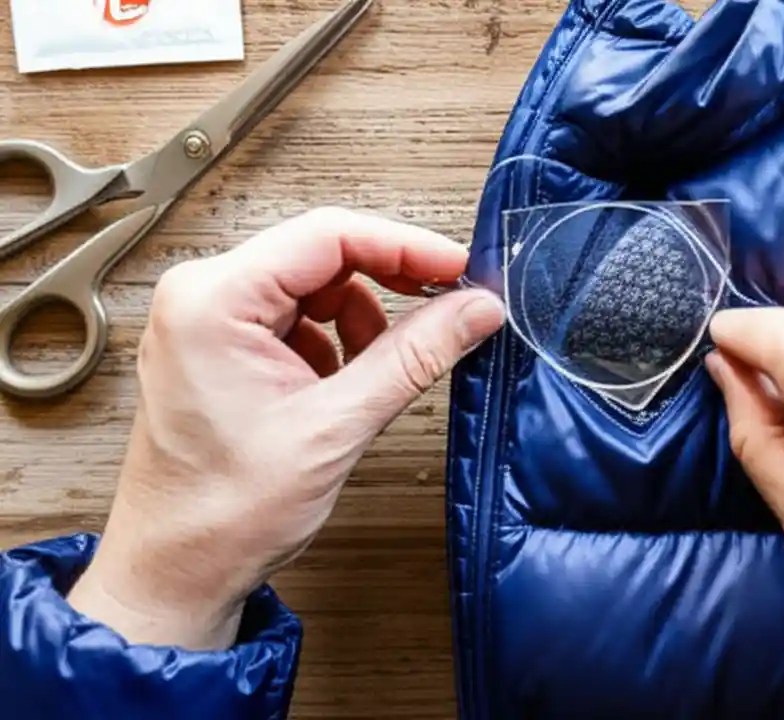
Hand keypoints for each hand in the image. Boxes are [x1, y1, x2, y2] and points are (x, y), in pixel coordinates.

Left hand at [66, 207, 504, 649]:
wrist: (179, 572)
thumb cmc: (222, 512)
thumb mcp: (337, 426)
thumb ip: (414, 356)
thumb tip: (474, 310)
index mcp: (212, 301)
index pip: (328, 236)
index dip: (405, 247)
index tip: (457, 270)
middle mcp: (201, 297)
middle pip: (322, 255)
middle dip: (387, 285)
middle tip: (445, 310)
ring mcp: (207, 321)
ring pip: (314, 287)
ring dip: (360, 321)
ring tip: (374, 375)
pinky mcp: (220, 347)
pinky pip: (296, 318)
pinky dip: (335, 344)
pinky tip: (342, 388)